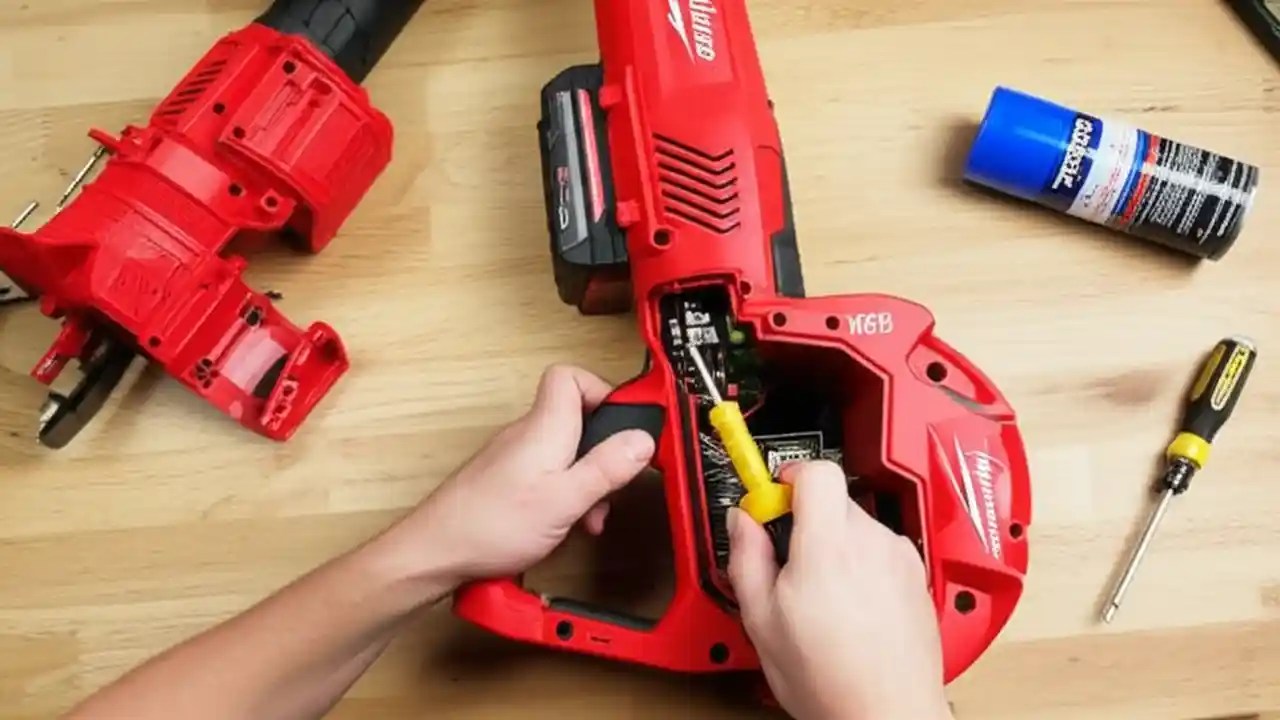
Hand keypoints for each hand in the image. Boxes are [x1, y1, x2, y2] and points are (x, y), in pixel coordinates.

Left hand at [401, 365, 655, 582]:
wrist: (435, 552)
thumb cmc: (492, 525)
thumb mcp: (565, 499)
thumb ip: (606, 468)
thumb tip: (642, 439)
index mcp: (544, 427)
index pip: (569, 377)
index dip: (601, 391)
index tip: (625, 424)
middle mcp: (528, 434)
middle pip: (576, 418)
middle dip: (603, 451)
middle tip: (613, 483)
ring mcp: (515, 456)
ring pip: (565, 452)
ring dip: (586, 480)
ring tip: (589, 517)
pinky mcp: (506, 479)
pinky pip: (548, 473)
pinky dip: (564, 494)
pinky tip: (565, 524)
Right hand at [728, 461, 951, 719]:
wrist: (888, 713)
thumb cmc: (828, 677)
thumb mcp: (761, 619)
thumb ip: (747, 557)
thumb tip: (742, 520)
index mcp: (829, 545)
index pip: (816, 470)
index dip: (789, 476)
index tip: (772, 498)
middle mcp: (871, 542)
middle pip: (833, 499)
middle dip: (805, 519)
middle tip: (785, 560)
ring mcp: (899, 558)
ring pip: (856, 526)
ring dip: (834, 545)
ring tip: (820, 595)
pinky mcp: (916, 577)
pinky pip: (879, 551)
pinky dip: (860, 566)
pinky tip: (849, 607)